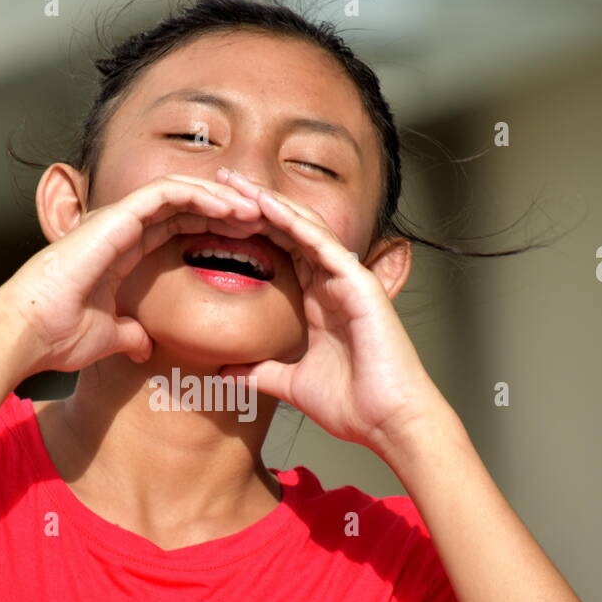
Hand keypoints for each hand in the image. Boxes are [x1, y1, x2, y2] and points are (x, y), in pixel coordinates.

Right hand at [0, 174, 269, 375]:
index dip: (212, 230)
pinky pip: (168, 193)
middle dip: (224, 210)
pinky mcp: (117, 215)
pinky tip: (230, 210)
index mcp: (122, 253)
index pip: (177, 228)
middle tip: (262, 220)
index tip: (247, 243)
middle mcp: (121, 229)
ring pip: (181, 191)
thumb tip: (143, 347)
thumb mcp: (108, 337)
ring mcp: (118, 218)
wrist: (28, 333)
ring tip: (255, 211)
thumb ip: (129, 334)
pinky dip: (201, 196)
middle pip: (185, 206)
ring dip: (220, 198)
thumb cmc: (59, 337)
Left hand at [214, 166, 444, 454]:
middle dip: (255, 203)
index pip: (281, 251)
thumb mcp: (292, 385)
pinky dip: (294, 223)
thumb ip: (261, 374)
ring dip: (270, 202)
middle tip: (219, 179)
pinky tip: (266, 205)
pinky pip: (322, 244)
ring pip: (304, 228)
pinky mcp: (360, 284)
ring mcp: (348, 280)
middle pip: (290, 230)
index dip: (251, 229)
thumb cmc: (352, 405)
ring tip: (236, 181)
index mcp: (319, 301)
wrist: (386, 422)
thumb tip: (226, 375)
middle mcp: (333, 284)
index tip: (215, 214)